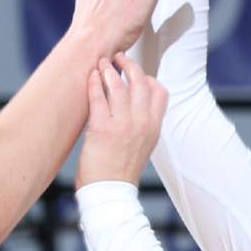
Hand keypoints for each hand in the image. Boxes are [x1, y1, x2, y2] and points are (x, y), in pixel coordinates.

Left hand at [76, 53, 166, 188]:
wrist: (110, 192)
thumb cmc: (120, 171)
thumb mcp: (142, 146)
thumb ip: (141, 124)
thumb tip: (133, 105)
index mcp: (154, 128)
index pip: (160, 92)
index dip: (148, 78)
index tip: (137, 73)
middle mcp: (142, 123)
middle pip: (140, 82)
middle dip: (129, 65)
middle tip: (118, 57)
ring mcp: (123, 125)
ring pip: (118, 87)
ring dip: (108, 70)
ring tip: (101, 63)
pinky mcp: (102, 128)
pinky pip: (98, 98)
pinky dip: (94, 83)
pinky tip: (90, 76)